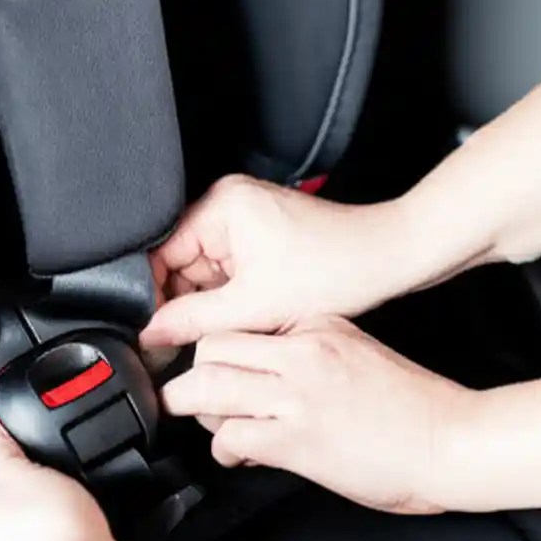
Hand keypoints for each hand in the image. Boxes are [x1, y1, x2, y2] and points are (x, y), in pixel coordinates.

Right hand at [141, 175, 426, 347]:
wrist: (389, 259)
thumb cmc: (337, 270)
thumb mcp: (255, 307)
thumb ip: (193, 321)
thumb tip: (151, 333)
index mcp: (220, 206)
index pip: (160, 254)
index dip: (156, 297)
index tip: (157, 332)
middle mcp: (227, 203)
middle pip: (180, 264)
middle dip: (188, 302)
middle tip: (199, 337)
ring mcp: (244, 218)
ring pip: (203, 273)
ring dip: (213, 302)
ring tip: (241, 320)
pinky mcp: (260, 235)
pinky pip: (227, 272)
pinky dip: (233, 297)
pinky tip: (253, 311)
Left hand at [159, 317, 473, 513]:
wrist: (452, 441)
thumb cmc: (412, 407)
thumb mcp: (355, 352)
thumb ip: (307, 353)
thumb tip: (261, 373)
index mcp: (317, 327)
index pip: (240, 325)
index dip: (219, 354)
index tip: (221, 375)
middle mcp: (301, 353)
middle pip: (210, 349)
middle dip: (190, 378)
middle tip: (194, 399)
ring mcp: (297, 396)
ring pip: (207, 388)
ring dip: (196, 411)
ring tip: (210, 424)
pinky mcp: (296, 439)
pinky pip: (229, 435)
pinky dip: (224, 449)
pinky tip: (239, 455)